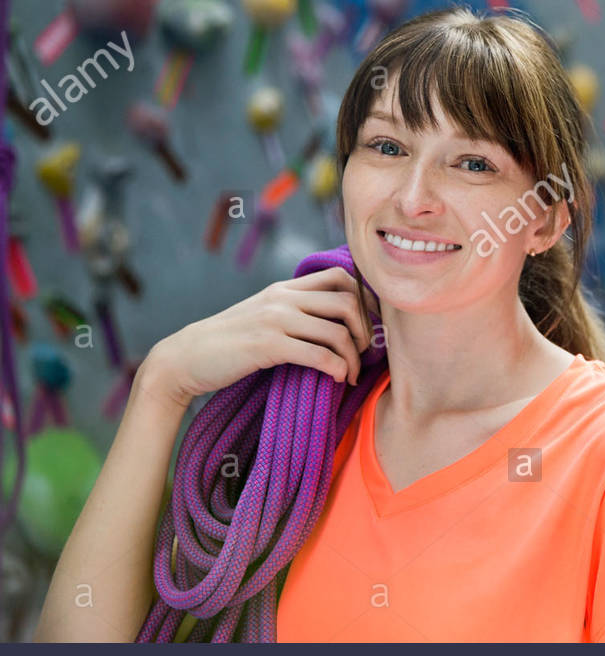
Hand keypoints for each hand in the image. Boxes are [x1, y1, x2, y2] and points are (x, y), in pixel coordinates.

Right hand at [145, 267, 372, 405]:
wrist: (185, 357)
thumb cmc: (229, 342)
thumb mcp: (264, 315)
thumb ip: (294, 311)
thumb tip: (334, 322)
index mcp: (285, 288)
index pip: (340, 276)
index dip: (364, 299)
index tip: (368, 325)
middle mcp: (283, 298)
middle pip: (348, 302)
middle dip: (365, 330)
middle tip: (364, 353)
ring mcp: (275, 320)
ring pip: (337, 331)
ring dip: (353, 356)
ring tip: (350, 373)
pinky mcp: (267, 346)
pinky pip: (318, 355)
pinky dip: (336, 368)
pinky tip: (336, 379)